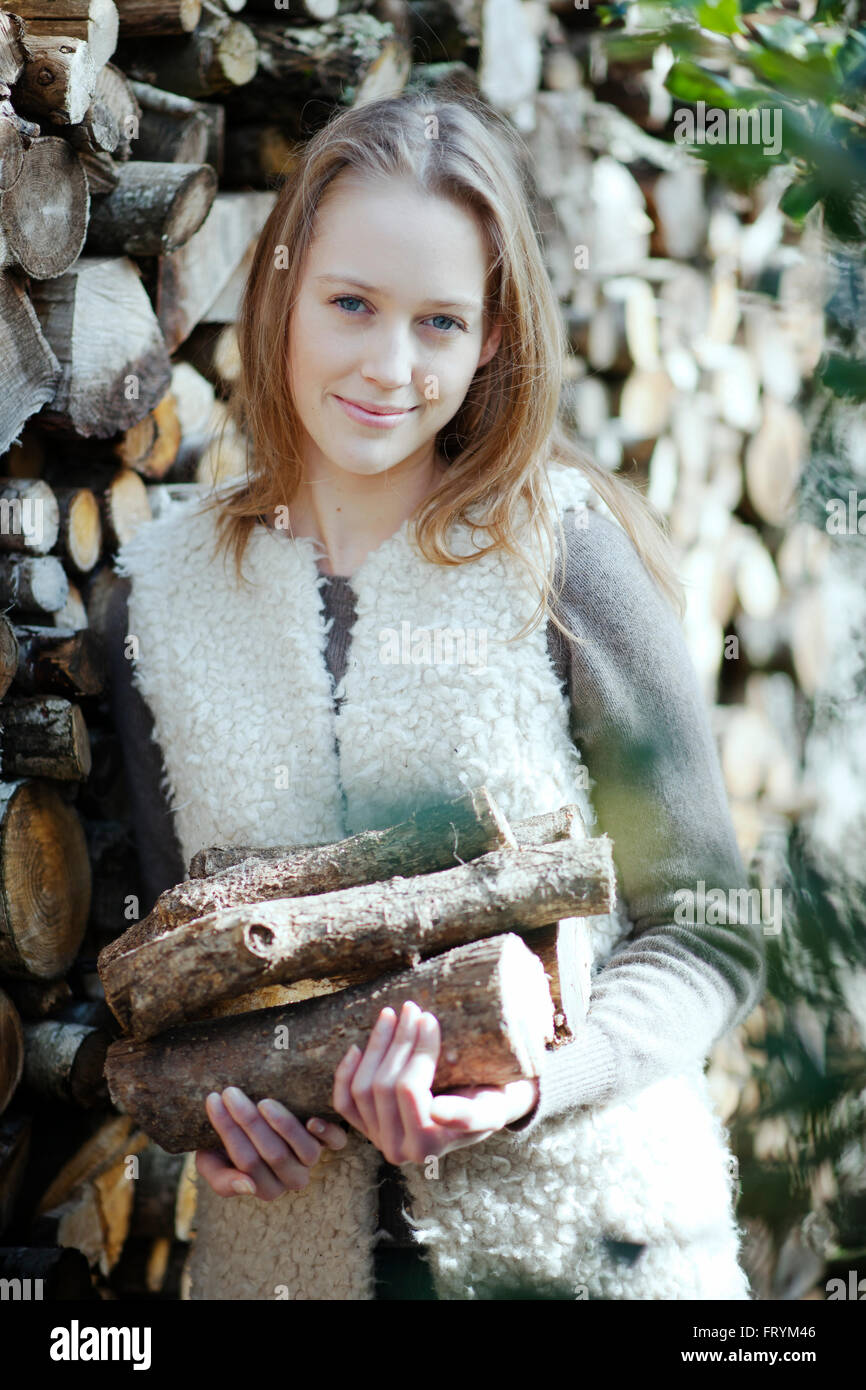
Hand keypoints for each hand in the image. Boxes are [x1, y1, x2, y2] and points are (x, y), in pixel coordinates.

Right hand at [195, 1086, 347, 1200]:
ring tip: (264, 1102)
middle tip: (231, 1093)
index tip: (213, 1099)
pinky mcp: (329, 1141)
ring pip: (305, 1151)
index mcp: (264, 1188)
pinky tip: (312, 1119)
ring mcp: (311, 1160)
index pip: (246, 1161)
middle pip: (274, 1154)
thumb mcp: (213, 1165)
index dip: (228, 1129)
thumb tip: (247, 1187)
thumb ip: (222, 1181)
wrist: (250, 1123)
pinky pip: (335, 1142)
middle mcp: (291, 1178)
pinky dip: (326, 1132)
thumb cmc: (227, 1145)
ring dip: (284, 1125)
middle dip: (249, 1121)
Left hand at [332, 1000, 539, 1165]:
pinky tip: (356, 1048)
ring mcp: (377, 1138)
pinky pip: (344, 1102)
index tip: (429, 1018)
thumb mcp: (491, 1110)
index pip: (410, 1090)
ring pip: (362, 1088)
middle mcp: (397, 1149)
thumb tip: (436, 1112)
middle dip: (397, 1041)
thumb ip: (469, 1116)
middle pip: (383, 1086)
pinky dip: (345, 1074)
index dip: (417, 1050)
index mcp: (427, 1147)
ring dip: (375, 1046)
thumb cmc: (491, 1103)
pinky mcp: (366, 1126)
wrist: (482, 1107)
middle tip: (412, 1008)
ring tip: (391, 1015)